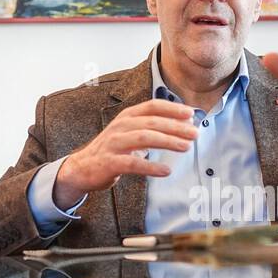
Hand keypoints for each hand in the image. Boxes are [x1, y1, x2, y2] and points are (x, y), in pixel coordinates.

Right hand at [53, 99, 197, 208]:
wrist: (82, 168)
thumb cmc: (113, 151)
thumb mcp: (132, 134)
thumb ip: (153, 129)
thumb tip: (184, 126)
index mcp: (127, 116)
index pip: (153, 106)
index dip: (173, 108)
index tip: (191, 113)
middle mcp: (121, 126)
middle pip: (152, 122)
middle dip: (176, 126)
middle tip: (195, 133)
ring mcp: (114, 143)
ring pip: (144, 138)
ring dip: (168, 141)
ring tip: (186, 147)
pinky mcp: (110, 162)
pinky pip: (133, 163)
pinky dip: (151, 167)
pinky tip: (166, 171)